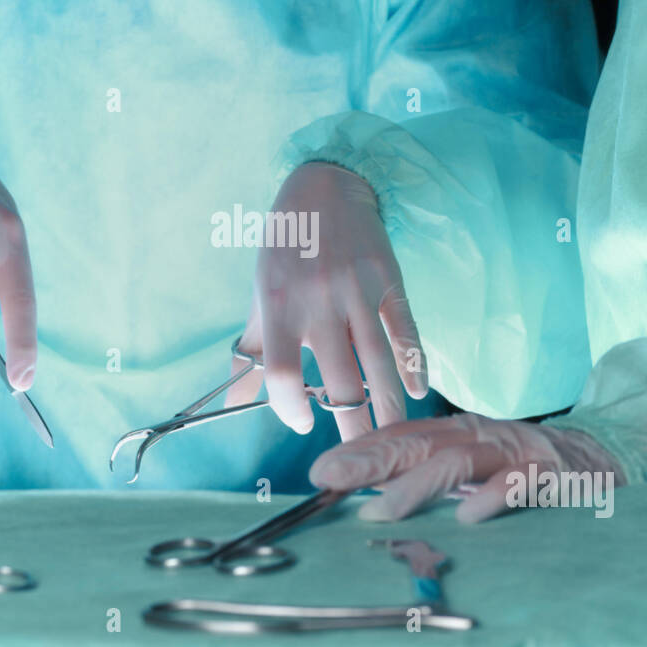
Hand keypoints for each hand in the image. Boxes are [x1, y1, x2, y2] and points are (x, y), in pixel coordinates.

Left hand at [226, 162, 427, 440]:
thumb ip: (250, 354)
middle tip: (362, 459)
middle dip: (353, 428)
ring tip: (396, 442)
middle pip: (340, 381)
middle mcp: (318, 301)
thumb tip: (229, 404)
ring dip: (389, 410)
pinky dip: (414, 365)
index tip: (303, 424)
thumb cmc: (285, 251)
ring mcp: (357, 290)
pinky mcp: (390, 280)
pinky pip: (406, 331)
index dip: (292, 408)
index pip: (283, 373)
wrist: (325, 187)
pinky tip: (417, 392)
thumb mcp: (260, 297)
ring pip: (379, 365)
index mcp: (278, 307)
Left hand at [309, 413, 622, 522]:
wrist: (604, 457)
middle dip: (369, 461)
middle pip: (418, 443)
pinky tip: (472, 517)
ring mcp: (514, 451)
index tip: (320, 472)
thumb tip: (370, 493)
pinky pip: (520, 485)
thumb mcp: (474, 462)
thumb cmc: (524, 466)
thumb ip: (431, 472)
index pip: (401, 436)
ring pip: (459, 462)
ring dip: (417, 486)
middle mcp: (480, 434)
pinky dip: (495, 498)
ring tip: (380, 509)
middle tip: (330, 481)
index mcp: (458, 431)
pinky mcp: (549, 474)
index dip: (360, 450)